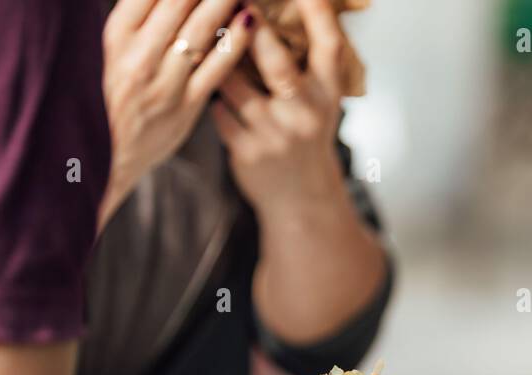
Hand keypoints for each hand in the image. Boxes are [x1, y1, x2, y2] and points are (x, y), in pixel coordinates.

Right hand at [100, 0, 256, 227]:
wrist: (105, 158)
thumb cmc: (112, 98)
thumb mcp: (115, 51)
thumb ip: (140, 19)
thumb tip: (164, 0)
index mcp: (117, 35)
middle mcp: (138, 54)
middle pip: (179, 0)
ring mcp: (164, 81)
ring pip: (201, 27)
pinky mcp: (186, 106)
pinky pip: (217, 66)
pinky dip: (237, 39)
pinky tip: (250, 19)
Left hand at [211, 0, 347, 216]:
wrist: (301, 199)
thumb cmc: (304, 137)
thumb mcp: (318, 100)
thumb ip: (304, 61)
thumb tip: (274, 12)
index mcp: (327, 94)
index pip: (328, 45)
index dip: (316, 12)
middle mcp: (305, 114)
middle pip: (277, 66)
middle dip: (254, 33)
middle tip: (239, 7)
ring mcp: (275, 135)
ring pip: (233, 85)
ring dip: (217, 61)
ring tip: (204, 38)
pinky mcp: (247, 152)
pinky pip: (217, 111)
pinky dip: (209, 95)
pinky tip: (202, 84)